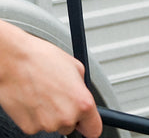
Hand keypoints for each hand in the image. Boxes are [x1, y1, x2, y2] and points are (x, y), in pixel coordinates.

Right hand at [0, 21, 101, 136]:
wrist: (15, 63)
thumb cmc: (43, 60)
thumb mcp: (76, 67)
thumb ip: (82, 88)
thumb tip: (82, 94)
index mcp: (82, 102)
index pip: (94, 129)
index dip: (90, 123)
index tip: (88, 121)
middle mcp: (66, 117)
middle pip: (72, 125)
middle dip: (68, 113)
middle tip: (59, 96)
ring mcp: (47, 124)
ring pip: (54, 125)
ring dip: (51, 114)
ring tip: (44, 93)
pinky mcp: (29, 128)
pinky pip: (38, 125)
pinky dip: (36, 116)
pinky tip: (34, 99)